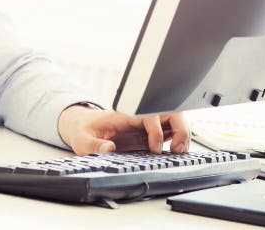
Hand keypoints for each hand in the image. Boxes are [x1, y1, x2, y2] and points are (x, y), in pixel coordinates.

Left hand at [58, 105, 189, 155]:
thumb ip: (93, 145)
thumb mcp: (82, 139)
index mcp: (126, 114)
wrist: (83, 125)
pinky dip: (178, 139)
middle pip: (170, 111)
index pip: (150, 114)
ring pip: (174, 120)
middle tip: (177, 149)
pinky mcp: (148, 133)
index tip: (154, 149)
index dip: (156, 130)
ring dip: (182, 134)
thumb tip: (109, 148)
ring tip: (179, 152)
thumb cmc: (84, 129)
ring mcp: (146, 124)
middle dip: (180, 128)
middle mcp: (139, 116)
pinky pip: (170, 131)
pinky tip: (176, 152)